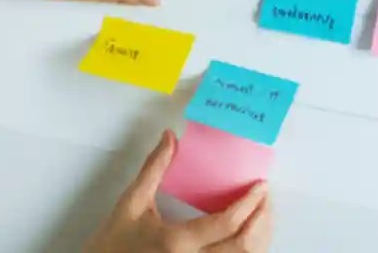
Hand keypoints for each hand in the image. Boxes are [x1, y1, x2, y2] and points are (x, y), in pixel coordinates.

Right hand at [85, 130, 273, 252]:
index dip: (248, 204)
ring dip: (256, 237)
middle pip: (242, 247)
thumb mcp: (131, 202)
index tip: (261, 186)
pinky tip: (244, 234)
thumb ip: (153, 169)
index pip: (225, 224)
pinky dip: (243, 249)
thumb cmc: (113, 243)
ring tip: (259, 213)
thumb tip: (169, 137)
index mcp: (177, 242)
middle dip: (260, 220)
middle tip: (264, 198)